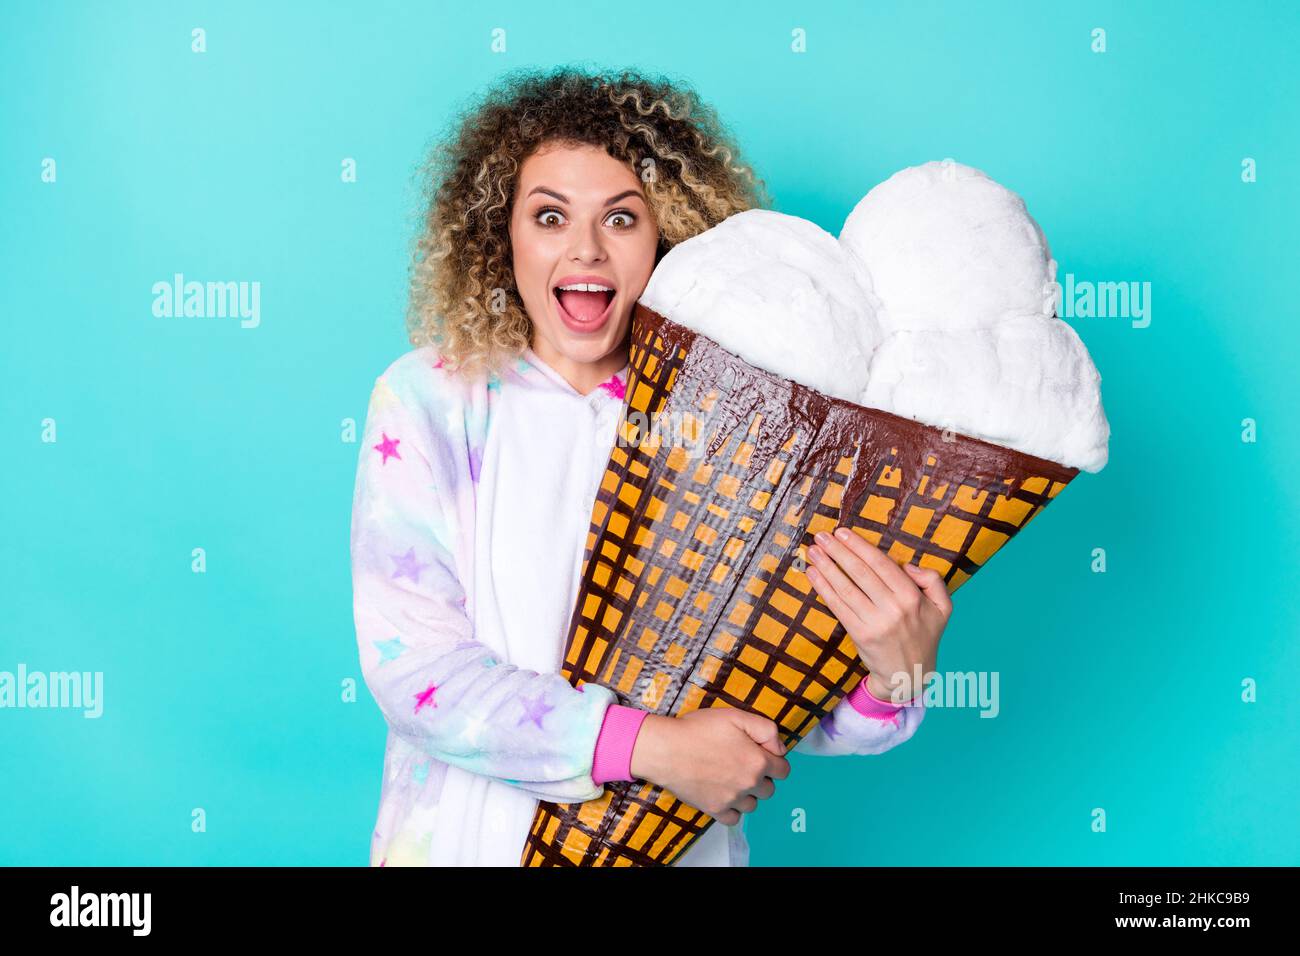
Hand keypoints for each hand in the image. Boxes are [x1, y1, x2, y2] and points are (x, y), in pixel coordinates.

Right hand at [629, 709, 788, 824]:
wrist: (666, 749)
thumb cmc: (699, 729)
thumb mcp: (736, 716)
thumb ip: (766, 730)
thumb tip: (780, 749)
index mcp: (758, 761)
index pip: (783, 770)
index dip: (774, 761)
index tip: (761, 755)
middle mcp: (749, 784)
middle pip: (769, 789)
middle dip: (761, 777)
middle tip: (742, 764)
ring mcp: (732, 800)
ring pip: (753, 805)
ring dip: (747, 794)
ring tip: (731, 778)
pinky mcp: (714, 810)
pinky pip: (734, 818)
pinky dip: (733, 809)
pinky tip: (724, 794)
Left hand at [805, 526, 951, 703]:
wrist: (910, 675)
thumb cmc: (925, 636)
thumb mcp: (943, 608)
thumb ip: (933, 580)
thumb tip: (908, 565)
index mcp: (913, 597)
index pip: (882, 564)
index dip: (860, 546)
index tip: (843, 533)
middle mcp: (894, 608)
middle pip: (861, 573)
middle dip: (839, 551)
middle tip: (822, 536)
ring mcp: (875, 623)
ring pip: (847, 588)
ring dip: (827, 567)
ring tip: (813, 551)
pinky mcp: (860, 635)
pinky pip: (839, 607)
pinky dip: (824, 589)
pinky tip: (814, 574)